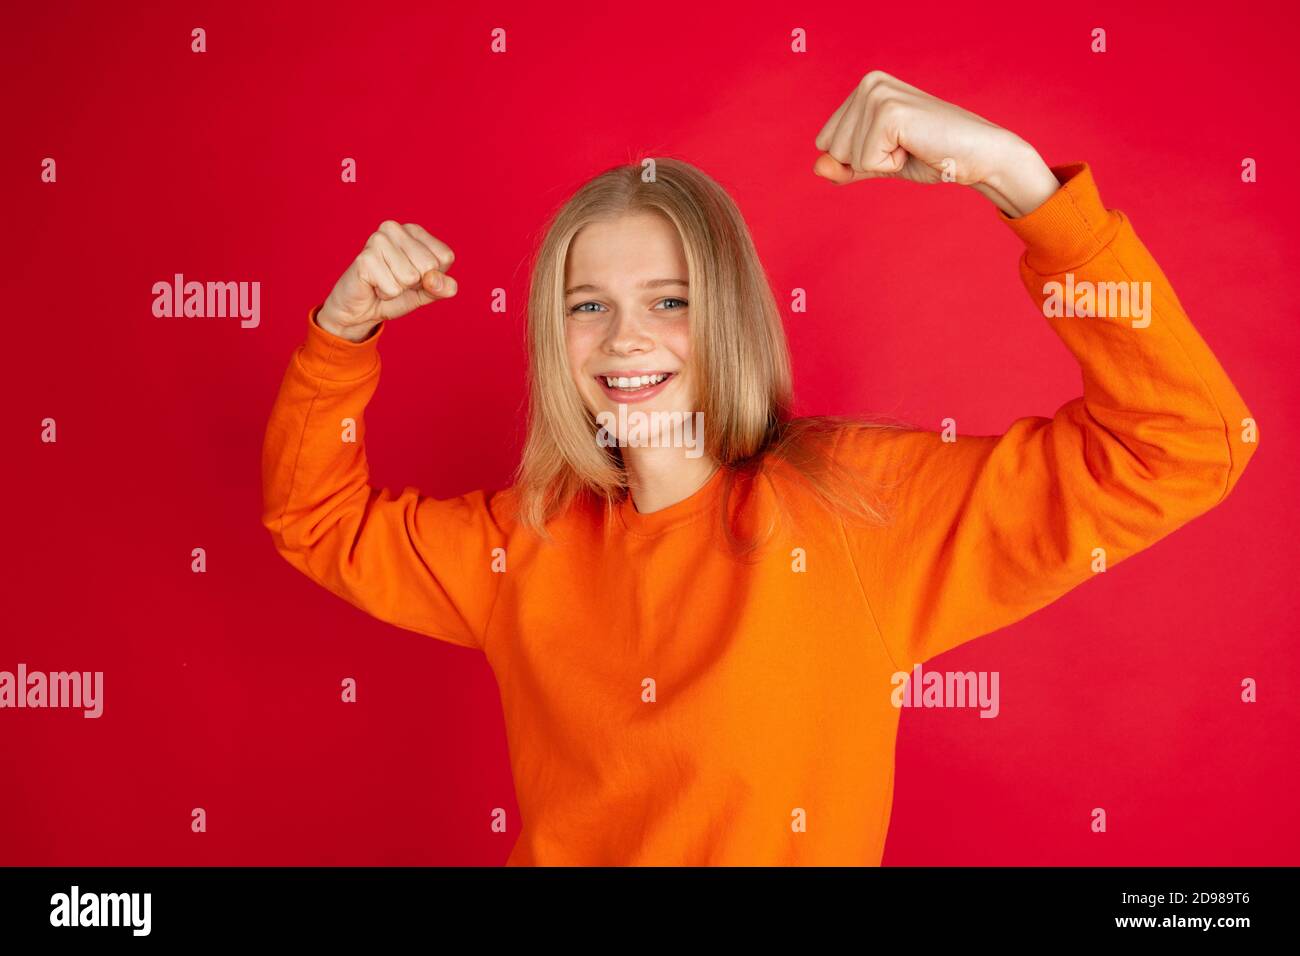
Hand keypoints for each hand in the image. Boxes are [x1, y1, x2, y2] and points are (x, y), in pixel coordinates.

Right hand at [317, 221, 457, 341]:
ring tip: (385, 282)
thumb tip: (436, 280)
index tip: (414, 277)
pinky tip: (374, 286)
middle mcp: (396, 229)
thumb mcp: (427, 292)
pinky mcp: (365, 258)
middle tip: (396, 280)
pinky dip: (386, 294)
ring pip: (411, 277)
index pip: (445, 257)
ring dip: (399, 289)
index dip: (433, 276)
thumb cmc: (395, 295)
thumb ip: (443, 286)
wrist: (360, 310)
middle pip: (429, 266)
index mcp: (415, 231)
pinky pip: (393, 288)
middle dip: (416, 283)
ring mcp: (378, 240)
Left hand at [812, 71, 1060, 216]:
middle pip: (832, 148)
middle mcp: (868, 83)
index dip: (858, 158)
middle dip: (867, 161)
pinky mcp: (888, 113)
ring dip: (881, 163)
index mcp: (864, 88)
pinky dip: (891, 166)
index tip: (896, 146)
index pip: (826, 142)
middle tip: (907, 147)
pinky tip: (916, 147)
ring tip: (912, 146)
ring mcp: (878, 95)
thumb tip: (816, 167)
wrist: (977, 155)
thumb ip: (845, 166)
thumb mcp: (878, 163)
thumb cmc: (931, 156)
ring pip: (846, 156)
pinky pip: (866, 162)